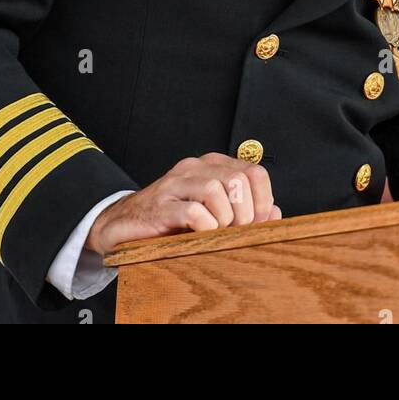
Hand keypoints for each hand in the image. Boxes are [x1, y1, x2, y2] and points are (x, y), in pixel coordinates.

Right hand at [85, 153, 280, 253]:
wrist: (123, 224)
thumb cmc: (173, 220)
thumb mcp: (214, 213)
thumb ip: (245, 211)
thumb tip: (275, 213)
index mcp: (213, 165)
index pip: (254, 172)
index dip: (263, 200)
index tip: (258, 223)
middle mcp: (195, 168)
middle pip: (238, 180)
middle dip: (245, 213)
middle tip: (236, 232)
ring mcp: (176, 184)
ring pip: (216, 190)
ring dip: (224, 220)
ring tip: (217, 233)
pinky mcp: (161, 206)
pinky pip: (193, 211)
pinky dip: (204, 227)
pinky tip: (200, 235)